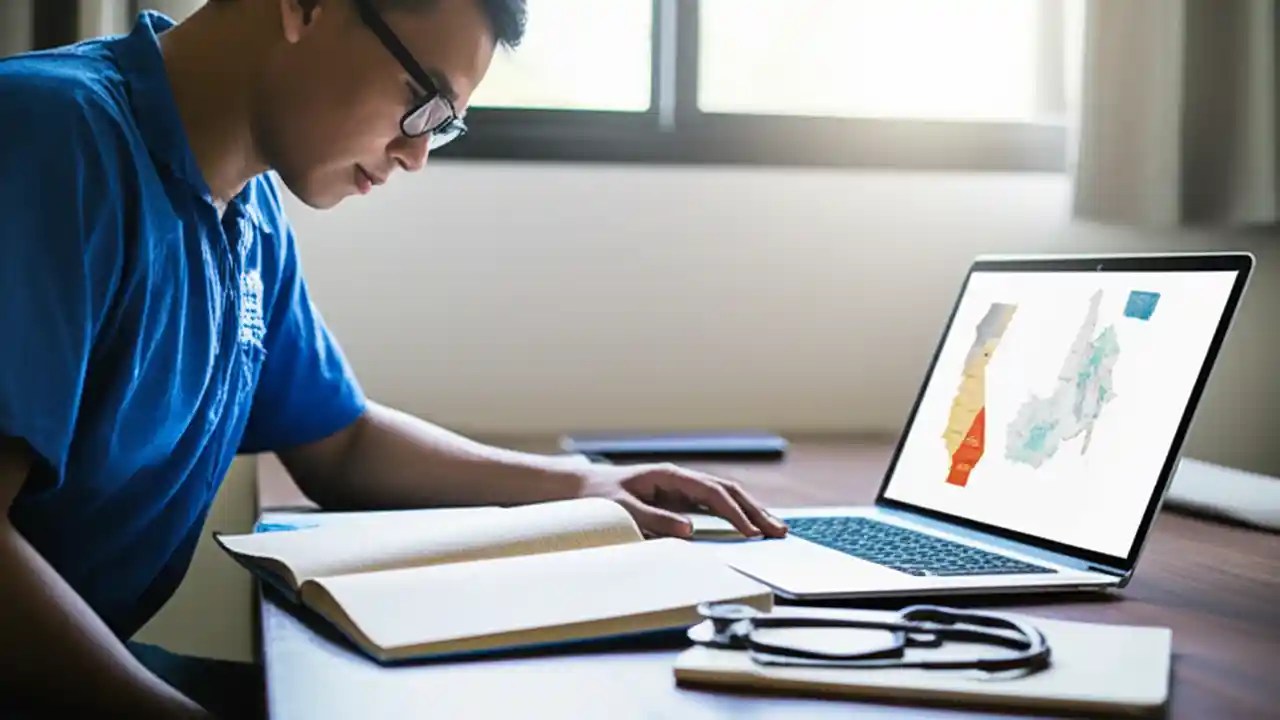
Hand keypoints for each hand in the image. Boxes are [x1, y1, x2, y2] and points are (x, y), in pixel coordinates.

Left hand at [578, 462, 787, 538]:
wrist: (582, 488)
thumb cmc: (599, 497)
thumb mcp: (622, 509)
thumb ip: (654, 520)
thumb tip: (689, 530)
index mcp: (670, 476)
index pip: (712, 493)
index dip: (735, 513)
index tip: (752, 532)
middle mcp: (681, 479)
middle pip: (727, 491)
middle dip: (755, 510)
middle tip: (780, 530)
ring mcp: (682, 488)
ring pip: (725, 497)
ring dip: (750, 512)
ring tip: (775, 529)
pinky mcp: (679, 500)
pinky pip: (713, 506)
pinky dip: (734, 516)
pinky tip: (749, 528)